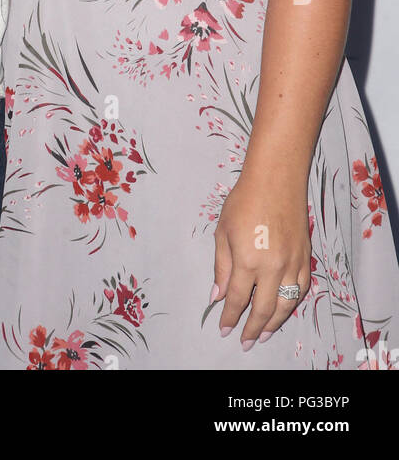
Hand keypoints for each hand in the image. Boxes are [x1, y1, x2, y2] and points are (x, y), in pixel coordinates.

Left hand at [211, 173, 311, 348]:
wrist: (276, 180)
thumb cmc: (244, 201)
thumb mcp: (223, 231)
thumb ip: (221, 266)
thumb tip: (218, 295)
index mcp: (247, 260)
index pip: (238, 299)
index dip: (230, 316)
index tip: (224, 329)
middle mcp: (272, 267)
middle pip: (264, 309)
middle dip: (252, 328)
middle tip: (245, 341)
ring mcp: (292, 263)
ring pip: (286, 303)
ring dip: (275, 322)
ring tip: (263, 334)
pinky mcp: (305, 257)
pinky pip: (301, 288)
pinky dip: (292, 302)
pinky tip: (283, 308)